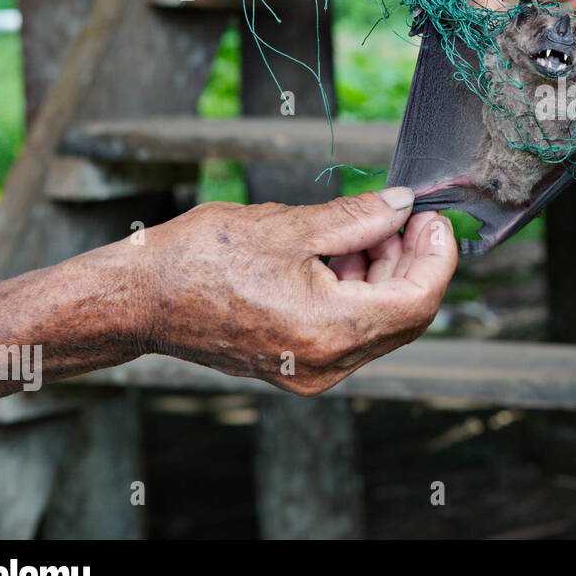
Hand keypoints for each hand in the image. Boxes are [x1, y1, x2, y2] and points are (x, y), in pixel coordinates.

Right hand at [139, 188, 456, 394]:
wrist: (137, 299)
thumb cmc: (200, 260)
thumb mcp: (290, 226)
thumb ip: (358, 217)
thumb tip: (403, 205)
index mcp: (329, 330)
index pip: (419, 301)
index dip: (437, 256)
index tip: (433, 218)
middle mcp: (325, 363)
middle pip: (405, 316)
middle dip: (413, 262)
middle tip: (404, 217)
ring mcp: (310, 370)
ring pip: (379, 323)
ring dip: (385, 274)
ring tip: (365, 229)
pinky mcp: (295, 364)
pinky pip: (348, 331)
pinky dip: (357, 291)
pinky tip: (340, 255)